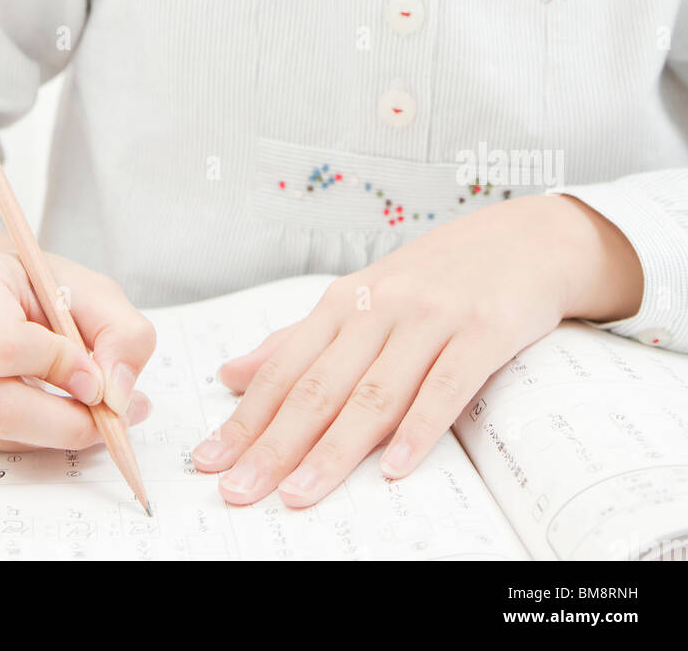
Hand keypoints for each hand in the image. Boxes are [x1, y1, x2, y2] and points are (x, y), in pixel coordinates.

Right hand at [0, 244, 155, 450]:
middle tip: (110, 418)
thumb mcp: (92, 289)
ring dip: (55, 432)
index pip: (5, 344)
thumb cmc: (40, 286)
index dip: (59, 369)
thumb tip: (119, 396)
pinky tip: (58, 412)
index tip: (99, 380)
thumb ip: (122, 333)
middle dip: (64, 420)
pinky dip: (36, 437)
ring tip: (94, 413)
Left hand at [192, 195, 577, 506]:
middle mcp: (379, 307)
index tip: (209, 461)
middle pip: (319, 386)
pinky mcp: (483, 331)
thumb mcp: (360, 296)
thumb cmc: (436, 276)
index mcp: (343, 302)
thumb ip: (297, 340)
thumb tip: (229, 375)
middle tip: (238, 489)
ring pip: (374, 391)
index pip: (283, 369)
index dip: (245, 418)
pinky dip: (419, 428)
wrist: (525, 240)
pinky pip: (446, 386)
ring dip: (333, 449)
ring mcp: (431, 319)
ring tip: (299, 493)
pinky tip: (395, 467)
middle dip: (274, 443)